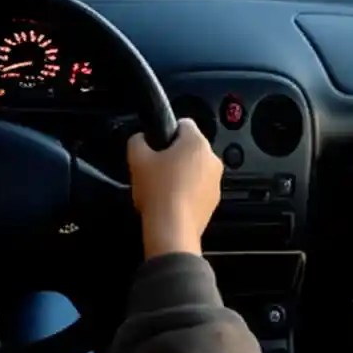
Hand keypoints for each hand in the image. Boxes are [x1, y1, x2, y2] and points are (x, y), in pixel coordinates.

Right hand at [127, 119, 222, 257]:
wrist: (172, 229)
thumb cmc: (157, 190)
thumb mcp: (136, 158)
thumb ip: (137, 140)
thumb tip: (140, 139)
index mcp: (197, 143)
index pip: (183, 123)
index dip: (166, 131)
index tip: (154, 145)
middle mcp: (212, 159)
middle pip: (190, 148)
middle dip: (174, 155)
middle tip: (154, 168)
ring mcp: (216, 182)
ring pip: (195, 169)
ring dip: (181, 174)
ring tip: (161, 187)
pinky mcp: (214, 202)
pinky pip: (199, 188)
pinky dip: (187, 191)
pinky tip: (170, 201)